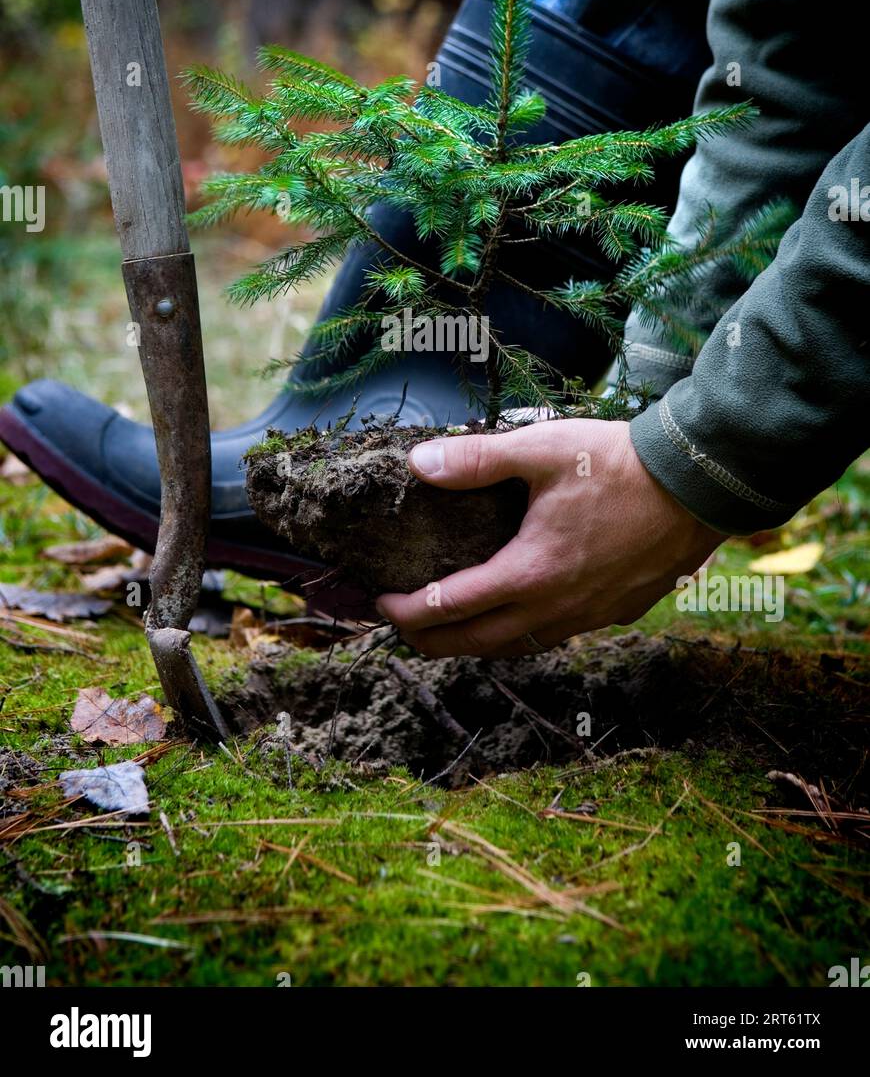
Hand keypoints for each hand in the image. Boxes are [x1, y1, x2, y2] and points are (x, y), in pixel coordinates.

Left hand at [376, 419, 719, 658]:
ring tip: (454, 630)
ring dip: (478, 643)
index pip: (450, 607)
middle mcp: (557, 607)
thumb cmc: (619, 463)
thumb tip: (418, 463)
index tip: (381, 602)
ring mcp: (590, 615)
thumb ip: (475, 460)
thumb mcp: (540, 449)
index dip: (408, 611)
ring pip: (520, 646)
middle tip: (402, 628)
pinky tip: (522, 615)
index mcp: (530, 573)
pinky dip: (524, 634)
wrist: (701, 483)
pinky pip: (557, 635)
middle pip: (479, 643)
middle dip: (432, 641)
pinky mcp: (619, 611)